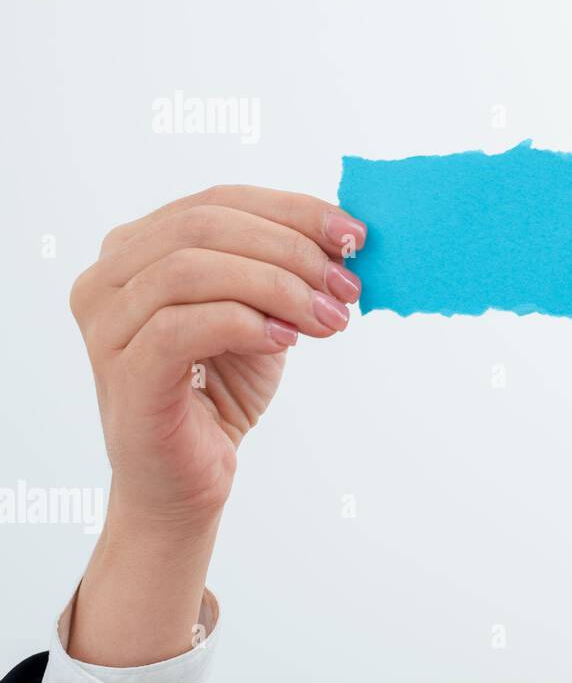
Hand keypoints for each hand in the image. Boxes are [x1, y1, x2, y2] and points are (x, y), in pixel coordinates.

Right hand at [66, 186, 365, 664]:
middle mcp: (108, 280)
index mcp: (135, 250)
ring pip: (192, 269)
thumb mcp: (263, 312)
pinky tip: (286, 341)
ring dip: (277, 287)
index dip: (292, 210)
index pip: (218, 201)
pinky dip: (245, 324)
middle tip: (346, 285)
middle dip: (290, 249)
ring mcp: (107, 327)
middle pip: (204, 225)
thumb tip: (346, 236)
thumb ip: (285, 267)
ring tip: (328, 319)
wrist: (186, 481)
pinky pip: (182, 327)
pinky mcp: (123, 374)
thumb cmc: (221, 390)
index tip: (354, 235)